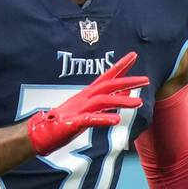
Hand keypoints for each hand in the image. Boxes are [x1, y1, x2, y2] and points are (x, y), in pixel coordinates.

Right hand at [27, 52, 148, 156]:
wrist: (41, 133)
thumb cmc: (65, 123)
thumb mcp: (89, 111)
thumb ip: (107, 102)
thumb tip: (128, 95)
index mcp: (87, 94)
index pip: (107, 77)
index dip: (120, 66)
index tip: (134, 55)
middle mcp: (85, 98)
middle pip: (109, 86)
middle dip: (128, 82)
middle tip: (146, 80)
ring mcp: (79, 109)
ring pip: (103, 101)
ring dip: (121, 101)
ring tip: (139, 103)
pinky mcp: (74, 123)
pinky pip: (91, 119)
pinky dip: (104, 118)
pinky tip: (116, 120)